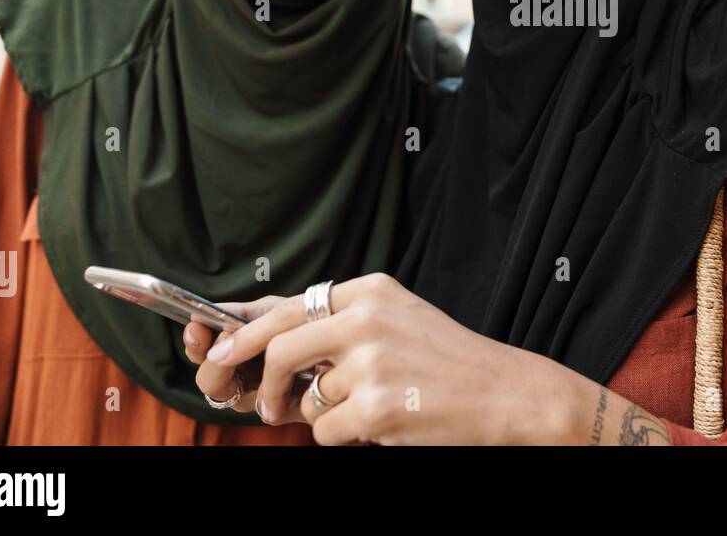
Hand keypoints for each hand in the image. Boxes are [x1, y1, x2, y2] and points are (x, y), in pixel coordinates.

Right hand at [182, 295, 306, 423]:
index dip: (194, 342)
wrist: (339, 338)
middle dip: (216, 362)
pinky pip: (265, 408)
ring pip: (232, 398)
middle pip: (208, 381)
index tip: (197, 330)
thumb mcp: (271, 310)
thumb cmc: (304, 322)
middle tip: (232, 343)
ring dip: (246, 375)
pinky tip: (295, 371)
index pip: (200, 351)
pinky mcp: (280, 413)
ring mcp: (258, 398)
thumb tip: (195, 318)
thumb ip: (235, 315)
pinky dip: (276, 389)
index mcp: (232, 350)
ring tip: (266, 353)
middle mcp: (239, 378)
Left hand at [202, 272, 598, 444]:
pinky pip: (324, 429)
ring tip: (355, 410)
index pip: (289, 304)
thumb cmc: (448, 362)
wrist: (505, 393)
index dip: (245, 329)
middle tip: (250, 400)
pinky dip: (341, 436)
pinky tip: (379, 424)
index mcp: (372, 290)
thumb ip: (339, 326)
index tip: (221, 347)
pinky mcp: (376, 404)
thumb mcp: (397, 321)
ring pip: (303, 395)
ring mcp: (371, 360)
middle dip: (252, 373)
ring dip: (316, 413)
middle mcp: (368, 317)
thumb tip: (264, 345)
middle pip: (279, 341)